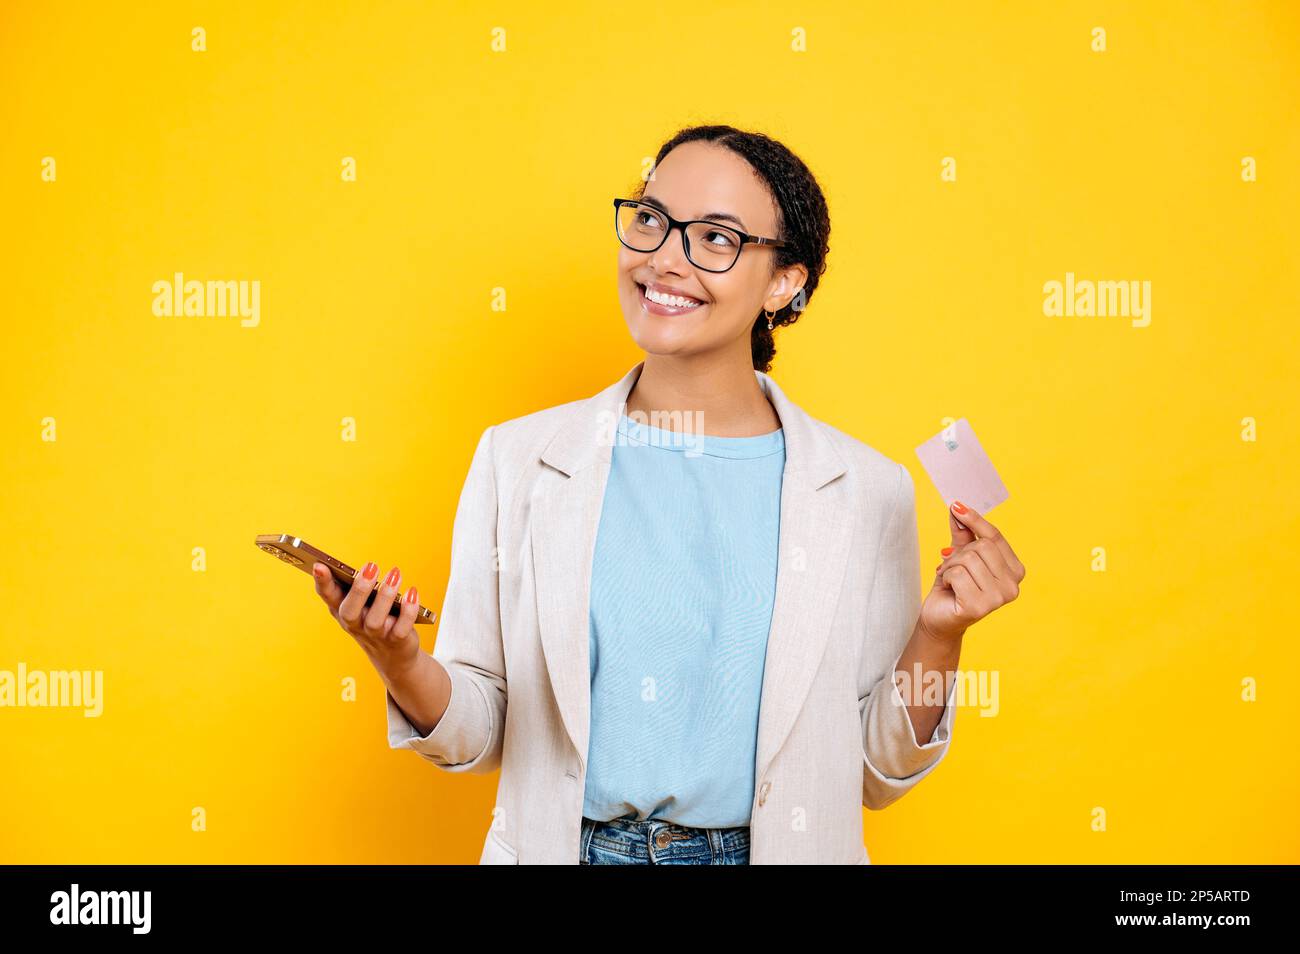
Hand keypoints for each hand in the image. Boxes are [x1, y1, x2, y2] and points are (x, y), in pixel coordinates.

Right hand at [312, 561, 421, 676]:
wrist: (394, 655)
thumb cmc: (374, 618)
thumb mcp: (362, 603)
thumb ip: (359, 586)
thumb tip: (368, 568)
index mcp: (342, 610)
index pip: (328, 596)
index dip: (322, 582)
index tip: (319, 565)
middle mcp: (354, 624)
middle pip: (350, 612)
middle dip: (359, 589)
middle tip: (371, 566)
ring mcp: (374, 635)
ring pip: (375, 620)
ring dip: (385, 595)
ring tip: (395, 574)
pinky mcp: (395, 641)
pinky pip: (401, 628)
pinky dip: (408, 611)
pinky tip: (411, 593)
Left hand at [919, 500, 1024, 642]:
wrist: (939, 618)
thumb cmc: (954, 587)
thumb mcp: (960, 555)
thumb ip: (963, 532)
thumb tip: (957, 507)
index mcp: (1015, 571)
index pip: (995, 537)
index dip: (974, 520)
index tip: (956, 506)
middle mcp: (1013, 586)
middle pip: (982, 546)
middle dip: (958, 553)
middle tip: (951, 567)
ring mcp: (999, 598)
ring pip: (968, 559)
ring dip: (950, 566)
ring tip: (950, 580)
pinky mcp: (979, 607)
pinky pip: (957, 574)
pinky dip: (946, 578)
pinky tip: (950, 590)